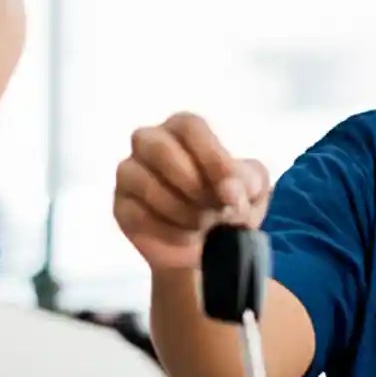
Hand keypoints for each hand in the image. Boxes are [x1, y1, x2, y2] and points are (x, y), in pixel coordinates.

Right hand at [114, 112, 269, 270]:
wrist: (209, 249)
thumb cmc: (230, 205)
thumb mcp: (254, 190)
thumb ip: (249, 181)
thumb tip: (230, 191)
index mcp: (184, 129)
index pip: (190, 127)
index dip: (212, 158)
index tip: (231, 191)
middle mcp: (151, 141)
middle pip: (159, 148)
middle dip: (192, 184)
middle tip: (215, 209)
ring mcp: (130, 172)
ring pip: (146, 182)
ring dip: (182, 210)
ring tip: (205, 225)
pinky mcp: (121, 205)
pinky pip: (137, 214)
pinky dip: (168, 230)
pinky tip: (186, 237)